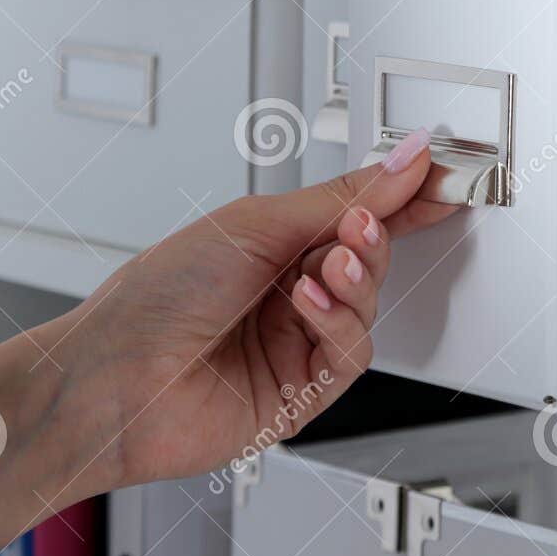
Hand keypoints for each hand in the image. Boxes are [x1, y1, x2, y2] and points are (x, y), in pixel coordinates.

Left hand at [0, 130, 449, 555]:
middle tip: (371, 219)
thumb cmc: (156, 297)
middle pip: (368, 259)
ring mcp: (294, 345)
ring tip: (334, 261)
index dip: (403, 198)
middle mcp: (286, 293)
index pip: (357, 215)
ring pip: (366, 308)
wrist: (113, 379)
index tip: (443, 177)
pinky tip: (309, 305)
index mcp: (272, 244)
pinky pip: (351, 356)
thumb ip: (342, 197)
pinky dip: (339, 324)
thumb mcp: (256, 223)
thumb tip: (402, 162)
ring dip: (358, 279)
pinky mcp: (301, 394)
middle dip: (376, 235)